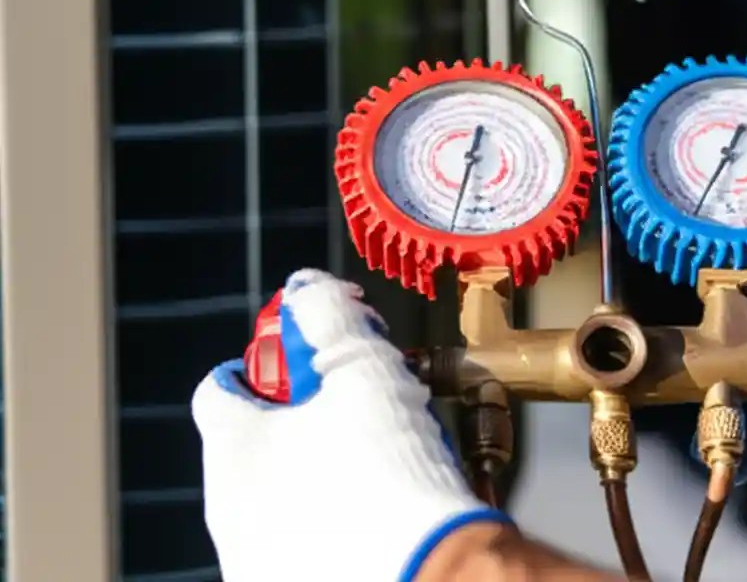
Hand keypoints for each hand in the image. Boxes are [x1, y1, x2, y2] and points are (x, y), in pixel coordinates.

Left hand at [192, 270, 509, 581]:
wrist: (431, 576)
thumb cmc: (393, 478)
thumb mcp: (365, 369)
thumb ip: (328, 315)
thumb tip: (308, 288)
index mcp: (233, 447)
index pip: (221, 385)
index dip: (268, 363)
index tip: (309, 359)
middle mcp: (229, 511)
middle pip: (254, 442)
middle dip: (304, 420)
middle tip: (362, 410)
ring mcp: (255, 560)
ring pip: (279, 497)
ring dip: (319, 474)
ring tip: (383, 467)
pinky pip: (303, 544)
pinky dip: (333, 524)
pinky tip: (382, 518)